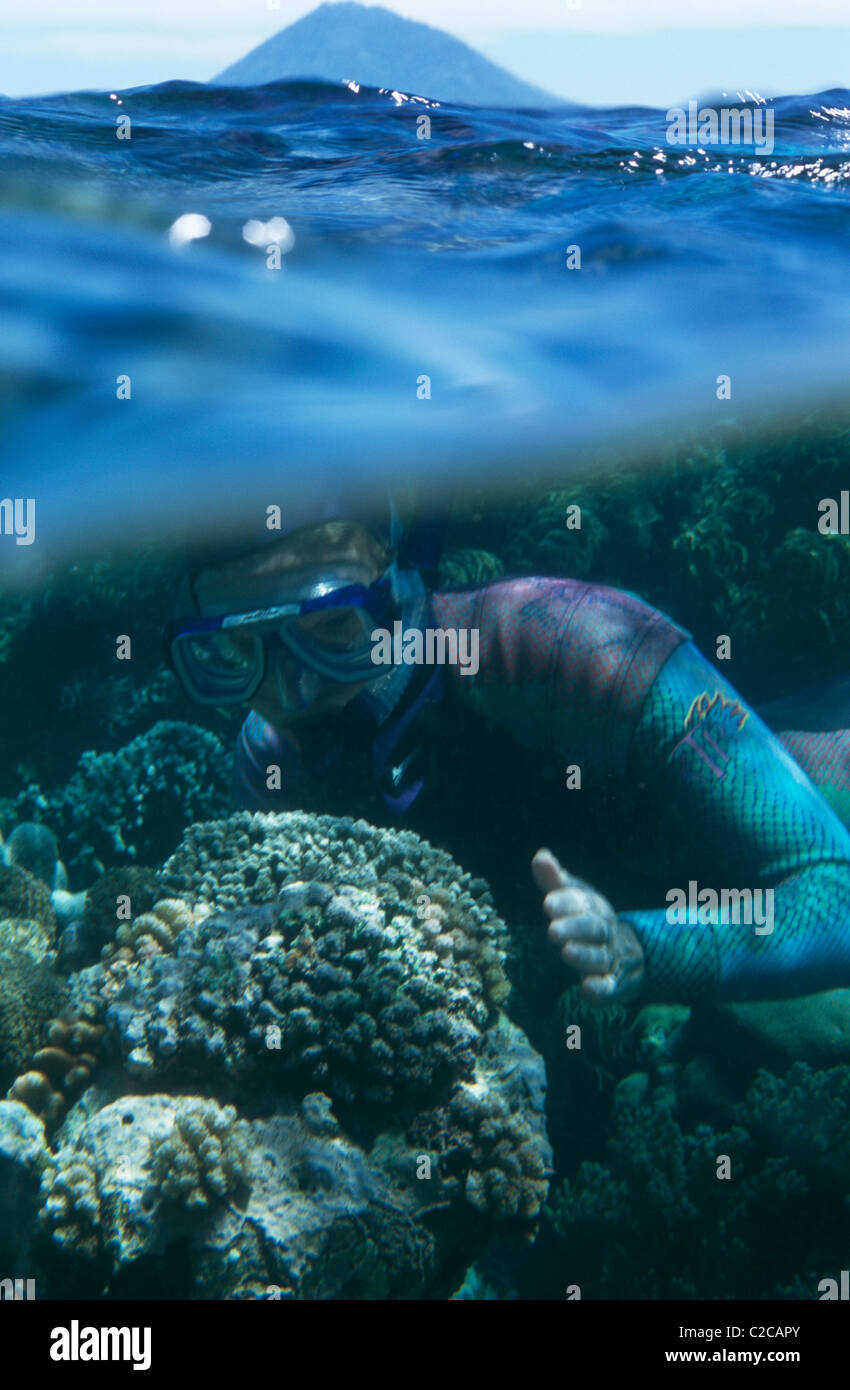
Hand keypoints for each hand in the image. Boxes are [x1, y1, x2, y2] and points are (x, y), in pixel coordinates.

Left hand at [532, 847, 644, 1003]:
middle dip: (574, 927)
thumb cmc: (591, 921)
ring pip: (599, 957)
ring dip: (584, 955)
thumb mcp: (576, 898)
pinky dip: (599, 989)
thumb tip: (540, 856)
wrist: (630, 954)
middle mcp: (605, 931)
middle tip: (552, 930)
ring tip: (566, 953)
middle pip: (593, 927)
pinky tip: (586, 990)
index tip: (547, 904)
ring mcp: (611, 958)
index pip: (583, 901)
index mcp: (596, 908)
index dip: (566, 902)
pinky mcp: (613, 984)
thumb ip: (556, 881)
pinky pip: (609, 987)